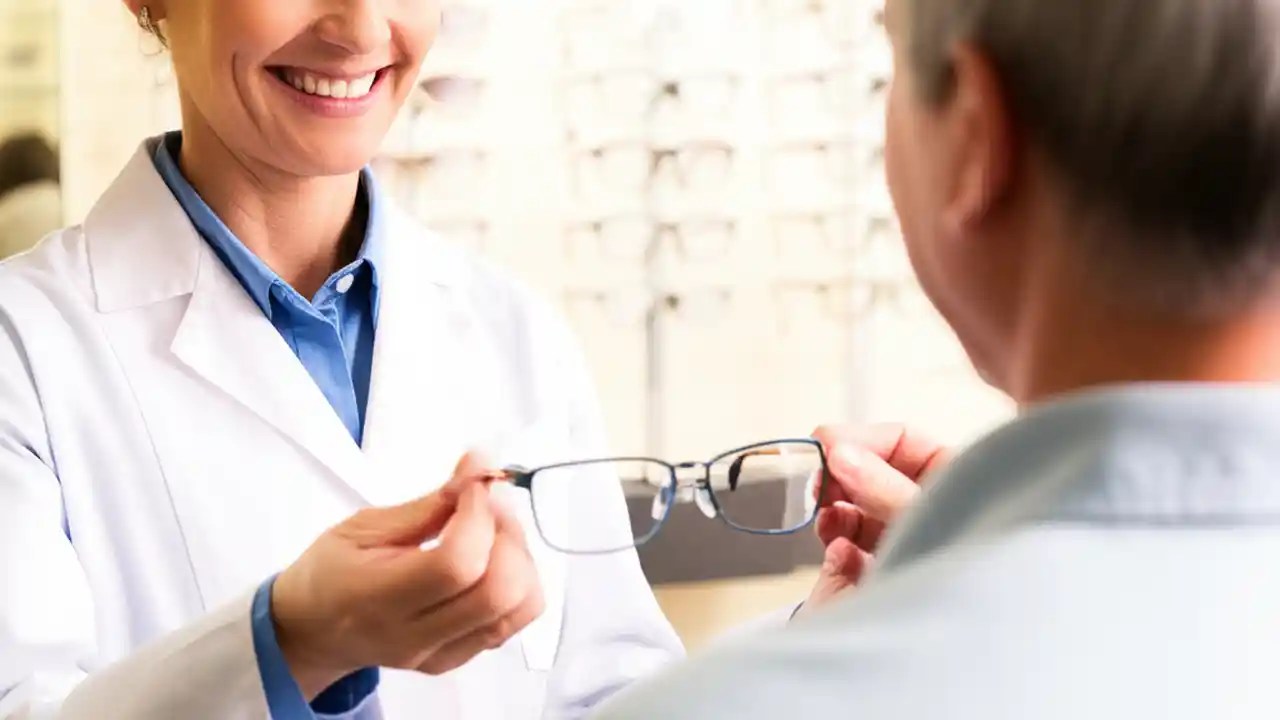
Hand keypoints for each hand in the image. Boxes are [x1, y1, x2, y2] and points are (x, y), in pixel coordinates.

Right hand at [271, 453, 543, 698]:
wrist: (313, 630)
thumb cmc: (331, 570)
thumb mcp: (364, 526)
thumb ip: (429, 503)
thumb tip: (481, 468)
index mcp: (378, 600)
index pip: (456, 565)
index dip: (479, 514)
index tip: (476, 481)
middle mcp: (415, 636)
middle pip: (499, 591)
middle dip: (507, 533)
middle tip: (490, 502)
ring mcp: (442, 654)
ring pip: (519, 607)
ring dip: (520, 557)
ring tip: (492, 529)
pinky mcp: (460, 659)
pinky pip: (514, 620)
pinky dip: (518, 581)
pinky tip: (492, 558)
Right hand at [799, 424, 952, 614]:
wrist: (954, 641)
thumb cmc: (963, 574)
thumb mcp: (924, 522)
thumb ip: (881, 486)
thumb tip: (841, 453)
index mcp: (952, 479)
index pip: (902, 441)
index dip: (862, 439)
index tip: (827, 447)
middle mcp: (924, 502)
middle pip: (873, 469)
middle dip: (841, 470)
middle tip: (817, 478)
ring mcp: (901, 532)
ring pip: (856, 500)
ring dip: (833, 499)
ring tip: (822, 507)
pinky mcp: (877, 562)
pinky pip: (849, 535)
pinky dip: (834, 529)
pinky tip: (830, 534)